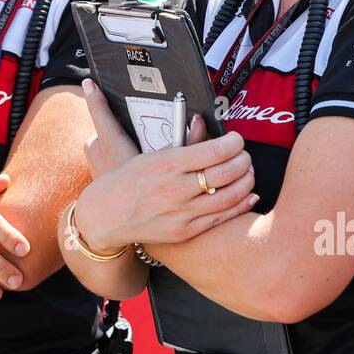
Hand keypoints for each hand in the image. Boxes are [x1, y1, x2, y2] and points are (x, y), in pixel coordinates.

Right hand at [75, 85, 257, 249]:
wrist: (105, 216)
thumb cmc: (125, 181)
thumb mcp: (149, 155)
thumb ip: (180, 142)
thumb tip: (202, 122)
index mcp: (167, 163)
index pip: (215, 150)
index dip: (234, 143)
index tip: (237, 139)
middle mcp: (176, 188)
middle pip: (227, 172)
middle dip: (243, 160)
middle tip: (244, 154)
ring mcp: (181, 212)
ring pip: (230, 196)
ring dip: (245, 181)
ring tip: (247, 172)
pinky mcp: (184, 231)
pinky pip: (221, 217)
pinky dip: (241, 205)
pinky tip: (248, 195)